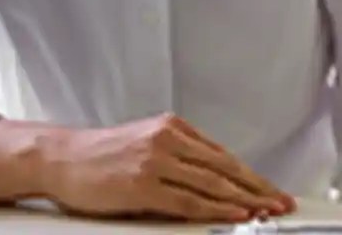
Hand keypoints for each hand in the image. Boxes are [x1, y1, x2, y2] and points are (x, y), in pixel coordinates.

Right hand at [40, 113, 297, 222]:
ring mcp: (155, 160)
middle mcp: (166, 139)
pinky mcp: (143, 184)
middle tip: (281, 202)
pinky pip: (189, 200)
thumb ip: (178, 158)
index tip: (271, 188)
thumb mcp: (144, 144)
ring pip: (212, 183)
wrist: (60, 157)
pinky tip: (235, 214)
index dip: (251, 174)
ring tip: (267, 211)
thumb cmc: (97, 156)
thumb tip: (214, 183)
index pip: (222, 154)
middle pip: (225, 167)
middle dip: (258, 187)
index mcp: (170, 127)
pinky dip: (216, 209)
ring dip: (246, 200)